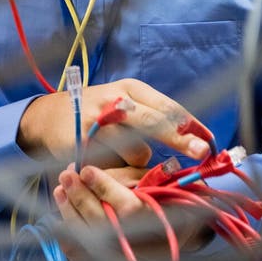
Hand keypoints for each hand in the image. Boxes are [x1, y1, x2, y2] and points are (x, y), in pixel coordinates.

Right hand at [17, 78, 209, 166]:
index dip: (191, 125)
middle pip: (155, 122)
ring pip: (136, 150)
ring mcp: (97, 121)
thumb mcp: (127, 103)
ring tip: (124, 157)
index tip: (211, 142)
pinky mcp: (82, 143)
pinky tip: (107, 164)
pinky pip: (114, 166)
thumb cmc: (100, 111)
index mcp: (131, 88)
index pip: (168, 106)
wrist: (50, 115)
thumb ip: (156, 116)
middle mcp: (115, 100)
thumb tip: (197, 136)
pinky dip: (118, 171)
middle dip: (182, 139)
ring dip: (141, 162)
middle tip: (202, 153)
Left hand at [53, 164, 208, 258]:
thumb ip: (120, 178)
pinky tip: (59, 215)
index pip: (124, 204)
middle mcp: (136, 243)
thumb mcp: (148, 181)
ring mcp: (120, 257)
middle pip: (101, 220)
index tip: (86, 169)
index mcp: (153, 222)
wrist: (176, 234)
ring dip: (69, 212)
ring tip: (60, 190)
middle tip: (66, 175)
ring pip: (87, 238)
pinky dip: (67, 235)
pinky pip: (80, 254)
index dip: (102, 185)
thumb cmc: (161, 199)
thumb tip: (87, 173)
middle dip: (80, 195)